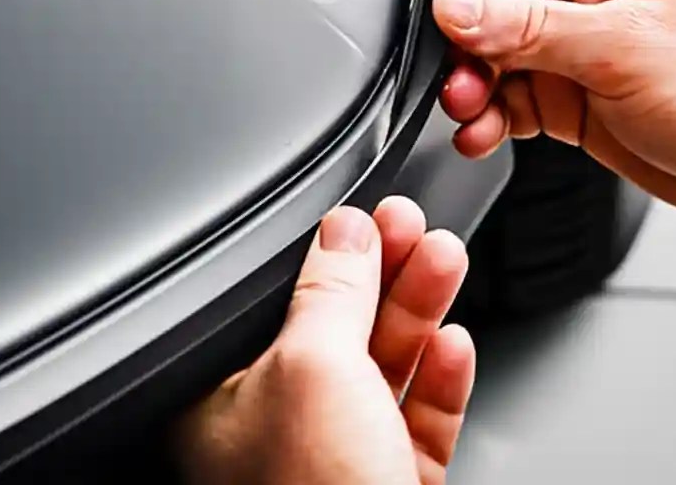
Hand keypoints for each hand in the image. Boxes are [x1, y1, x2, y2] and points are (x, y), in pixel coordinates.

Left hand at [175, 197, 472, 484]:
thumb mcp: (314, 368)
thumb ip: (330, 293)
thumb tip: (344, 234)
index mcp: (223, 407)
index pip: (275, 308)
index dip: (327, 256)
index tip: (365, 216)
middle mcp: (276, 436)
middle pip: (337, 330)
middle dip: (384, 272)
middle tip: (414, 225)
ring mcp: (336, 466)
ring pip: (380, 370)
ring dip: (419, 311)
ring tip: (446, 257)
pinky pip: (414, 421)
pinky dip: (437, 379)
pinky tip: (452, 344)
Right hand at [435, 0, 675, 215]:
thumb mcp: (619, 46)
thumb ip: (527, 27)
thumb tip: (452, 6)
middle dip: (459, 28)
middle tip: (462, 67)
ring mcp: (572, 40)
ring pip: (486, 46)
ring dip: (468, 79)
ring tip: (472, 107)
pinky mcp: (571, 93)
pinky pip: (506, 96)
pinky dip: (489, 116)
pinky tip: (488, 132)